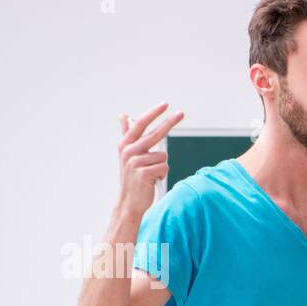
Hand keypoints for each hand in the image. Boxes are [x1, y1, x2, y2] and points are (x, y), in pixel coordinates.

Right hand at [116, 102, 183, 218]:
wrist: (130, 201)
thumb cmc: (133, 177)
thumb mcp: (128, 155)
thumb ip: (127, 134)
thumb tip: (124, 115)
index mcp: (125, 144)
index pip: (140, 124)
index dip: (153, 113)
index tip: (165, 104)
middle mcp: (129, 151)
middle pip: (155, 134)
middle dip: (169, 122)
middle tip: (182, 113)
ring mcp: (135, 162)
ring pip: (163, 156)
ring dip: (162, 167)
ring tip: (151, 174)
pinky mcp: (144, 173)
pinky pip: (164, 167)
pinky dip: (162, 175)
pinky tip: (152, 180)